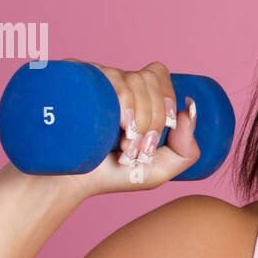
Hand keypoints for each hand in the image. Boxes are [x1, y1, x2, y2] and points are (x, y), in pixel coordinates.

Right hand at [71, 61, 200, 196]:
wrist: (67, 182)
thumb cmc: (111, 174)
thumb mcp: (158, 170)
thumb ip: (186, 150)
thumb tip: (190, 110)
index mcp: (136, 93)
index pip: (159, 76)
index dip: (165, 102)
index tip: (158, 135)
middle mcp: (114, 81)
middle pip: (147, 78)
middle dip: (151, 119)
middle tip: (135, 148)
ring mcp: (92, 78)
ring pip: (128, 79)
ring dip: (136, 117)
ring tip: (122, 145)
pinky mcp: (70, 79)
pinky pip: (99, 75)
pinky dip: (118, 101)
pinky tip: (118, 123)